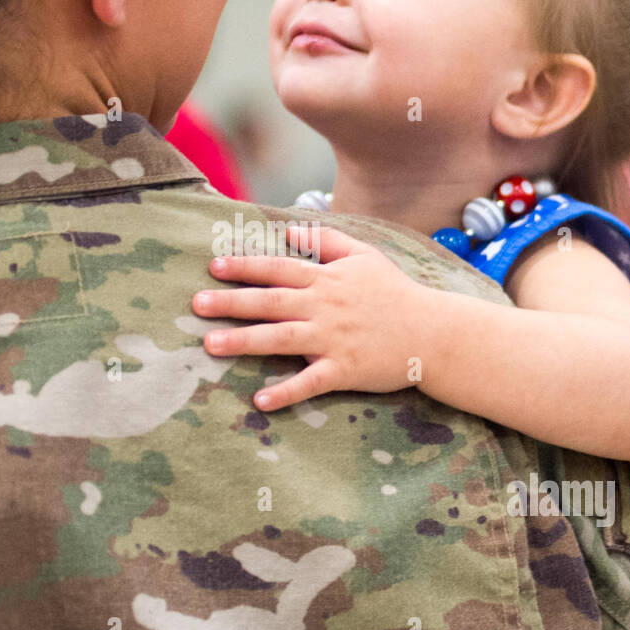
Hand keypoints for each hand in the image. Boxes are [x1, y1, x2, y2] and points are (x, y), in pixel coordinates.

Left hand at [191, 223, 430, 410]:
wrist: (433, 332)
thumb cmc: (395, 293)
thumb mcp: (364, 256)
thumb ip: (325, 241)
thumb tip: (290, 230)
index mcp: (327, 279)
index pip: (278, 269)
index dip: (245, 267)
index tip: (214, 267)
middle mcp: (324, 307)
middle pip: (270, 302)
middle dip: (232, 303)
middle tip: (196, 305)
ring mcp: (333, 340)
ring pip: (281, 339)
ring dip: (244, 342)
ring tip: (210, 345)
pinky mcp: (344, 370)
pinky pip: (310, 383)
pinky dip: (285, 392)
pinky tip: (259, 400)